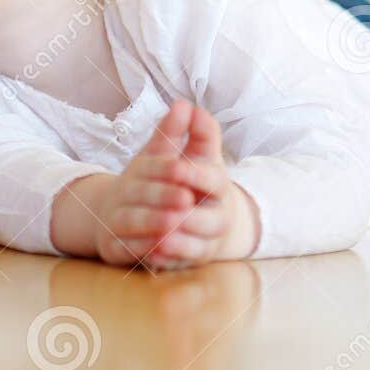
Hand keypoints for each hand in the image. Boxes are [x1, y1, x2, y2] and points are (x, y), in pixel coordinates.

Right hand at [51, 99, 198, 265]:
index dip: (167, 169)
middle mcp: (122, 194)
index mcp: (137, 171)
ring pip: (131, 221)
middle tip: (186, 199)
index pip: (150, 166)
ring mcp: (114, 221)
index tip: (184, 171)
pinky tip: (159, 252)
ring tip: (175, 223)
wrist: (108, 216)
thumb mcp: (159, 157)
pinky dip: (142, 250)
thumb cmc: (146, 185)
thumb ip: (174, 134)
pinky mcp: (113, 248)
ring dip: (153, 222)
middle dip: (163, 196)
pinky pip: (125, 250)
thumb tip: (184, 104)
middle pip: (140, 194)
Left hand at [141, 100, 260, 269]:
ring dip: (179, 243)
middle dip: (190, 216)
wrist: (200, 215)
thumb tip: (184, 104)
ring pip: (197, 247)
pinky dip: (167, 261)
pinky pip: (180, 265)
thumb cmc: (192, 178)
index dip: (194, 174)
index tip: (176, 167)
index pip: (212, 179)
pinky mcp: (191, 262)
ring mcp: (206, 242)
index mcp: (218, 185)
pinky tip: (151, 255)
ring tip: (160, 237)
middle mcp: (217, 217)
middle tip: (172, 210)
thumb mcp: (190, 153)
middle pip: (210, 221)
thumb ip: (189, 132)